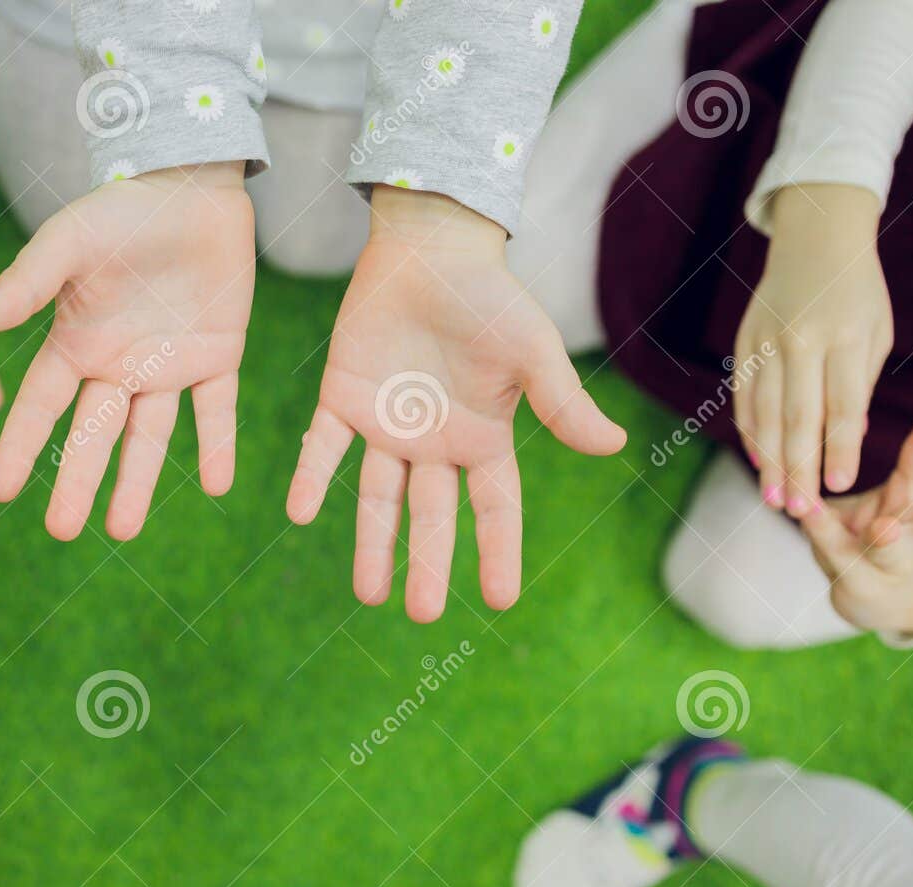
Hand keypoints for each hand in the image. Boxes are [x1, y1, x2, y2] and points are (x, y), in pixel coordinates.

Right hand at [0, 163, 254, 540]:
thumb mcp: (69, 243)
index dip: (19, 448)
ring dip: (138, 482)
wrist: (194, 186)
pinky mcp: (216, 357)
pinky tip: (217, 485)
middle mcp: (118, 365)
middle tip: (62, 531)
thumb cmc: (122, 209)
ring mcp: (167, 365)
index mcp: (76, 343)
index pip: (40, 407)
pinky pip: (216, 411)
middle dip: (76, 482)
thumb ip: (27, 283)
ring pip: (149, 436)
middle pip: (92, 435)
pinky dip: (217, 445)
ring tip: (123, 531)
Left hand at [287, 188, 625, 621]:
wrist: (429, 245)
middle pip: (432, 516)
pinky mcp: (342, 399)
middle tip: (421, 616)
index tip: (500, 601)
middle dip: (427, 565)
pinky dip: (310, 477)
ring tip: (368, 593)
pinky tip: (298, 513)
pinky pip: (322, 448)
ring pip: (377, 497)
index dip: (497, 552)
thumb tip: (614, 445)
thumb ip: (561, 403)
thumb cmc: (489, 296)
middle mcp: (433, 443)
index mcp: (482, 437)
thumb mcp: (532, 352)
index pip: (494, 508)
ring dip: (372, 543)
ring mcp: (386, 425)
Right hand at [735, 184, 891, 513]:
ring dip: (768, 461)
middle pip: (796, 417)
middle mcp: (800, 340)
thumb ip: (859, 386)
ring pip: (763, 413)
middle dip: (798, 468)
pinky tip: (758, 460)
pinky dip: (750, 431)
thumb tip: (847, 437)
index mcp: (844, 337)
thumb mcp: (876, 333)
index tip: (841, 486)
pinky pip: (744, 396)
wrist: (815, 237)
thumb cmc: (858, 291)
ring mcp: (766, 341)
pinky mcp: (744, 342)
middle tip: (799, 510)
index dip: (839, 448)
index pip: (840, 405)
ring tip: (775, 499)